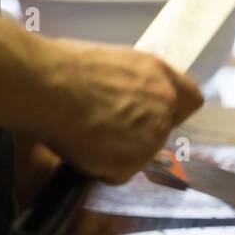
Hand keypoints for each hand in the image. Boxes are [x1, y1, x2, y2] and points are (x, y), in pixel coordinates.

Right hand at [33, 39, 203, 183]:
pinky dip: (100, 167)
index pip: (191, 100)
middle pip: (161, 132)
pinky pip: (117, 173)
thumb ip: (136, 83)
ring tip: (85, 131)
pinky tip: (81, 146)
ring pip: (139, 154)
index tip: (156, 112)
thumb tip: (134, 97)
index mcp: (161, 78)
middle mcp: (164, 110)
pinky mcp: (130, 166)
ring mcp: (149, 141)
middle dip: (137, 132)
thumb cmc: (65, 66)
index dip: (173, 108)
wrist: (44, 86)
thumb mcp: (114, 62)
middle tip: (103, 123)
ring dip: (117, 150)